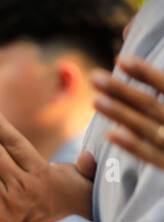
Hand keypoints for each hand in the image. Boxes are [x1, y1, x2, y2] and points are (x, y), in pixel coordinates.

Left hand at [93, 56, 163, 170]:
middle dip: (122, 90)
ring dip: (121, 114)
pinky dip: (132, 145)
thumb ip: (160, 84)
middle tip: (94, 77)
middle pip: (149, 104)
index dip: (145, 73)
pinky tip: (110, 135)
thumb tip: (132, 36)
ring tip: (95, 101)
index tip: (121, 59)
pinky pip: (150, 156)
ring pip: (146, 127)